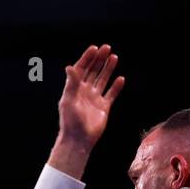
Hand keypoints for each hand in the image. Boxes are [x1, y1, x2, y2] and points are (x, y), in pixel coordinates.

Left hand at [46, 44, 124, 178]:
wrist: (79, 140)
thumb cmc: (70, 121)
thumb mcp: (69, 100)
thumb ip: (71, 83)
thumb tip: (69, 66)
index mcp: (75, 88)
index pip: (81, 69)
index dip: (87, 58)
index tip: (95, 48)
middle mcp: (85, 91)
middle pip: (93, 71)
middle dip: (99, 60)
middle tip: (107, 48)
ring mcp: (95, 99)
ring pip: (103, 80)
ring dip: (108, 69)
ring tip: (114, 57)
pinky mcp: (104, 107)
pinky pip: (111, 94)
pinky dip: (116, 87)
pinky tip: (121, 78)